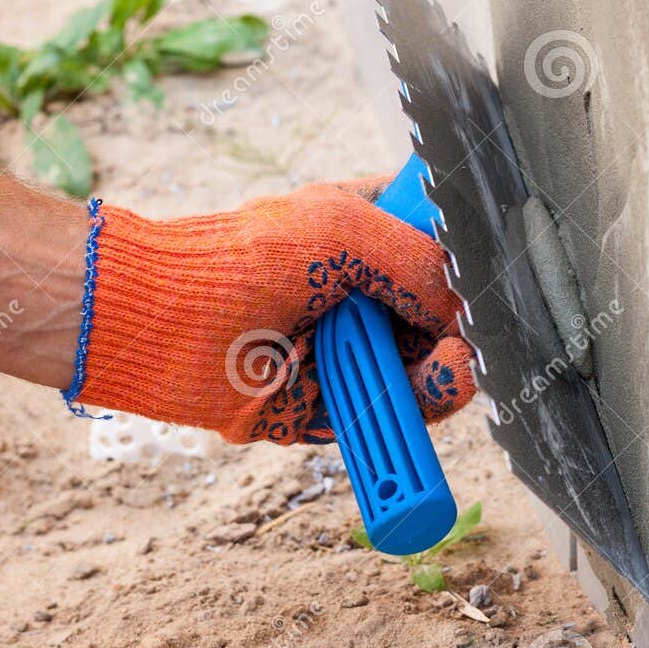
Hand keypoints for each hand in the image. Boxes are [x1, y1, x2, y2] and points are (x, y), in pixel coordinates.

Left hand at [74, 178, 476, 443]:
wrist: (167, 327)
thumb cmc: (242, 260)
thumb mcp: (342, 231)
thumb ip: (419, 261)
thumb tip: (464, 313)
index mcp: (373, 236)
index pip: (447, 252)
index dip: (470, 270)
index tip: (481, 283)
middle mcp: (369, 296)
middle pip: (450, 322)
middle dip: (463, 334)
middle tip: (460, 342)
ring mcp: (355, 352)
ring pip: (432, 375)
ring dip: (444, 376)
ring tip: (442, 369)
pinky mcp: (338, 404)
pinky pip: (394, 416)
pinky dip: (412, 411)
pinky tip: (421, 392)